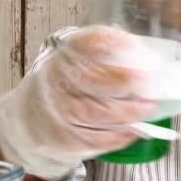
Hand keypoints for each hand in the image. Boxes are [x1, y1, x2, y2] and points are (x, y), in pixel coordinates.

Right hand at [0, 26, 155, 179]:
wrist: (31, 115)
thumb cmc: (67, 84)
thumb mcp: (81, 60)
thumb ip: (108, 56)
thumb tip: (147, 60)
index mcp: (64, 52)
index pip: (86, 42)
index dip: (113, 42)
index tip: (136, 45)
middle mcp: (54, 78)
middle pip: (89, 78)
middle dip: (123, 80)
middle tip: (148, 83)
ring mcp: (55, 108)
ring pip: (91, 112)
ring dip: (125, 112)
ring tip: (147, 108)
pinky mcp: (61, 135)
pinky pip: (91, 138)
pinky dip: (117, 136)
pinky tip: (133, 130)